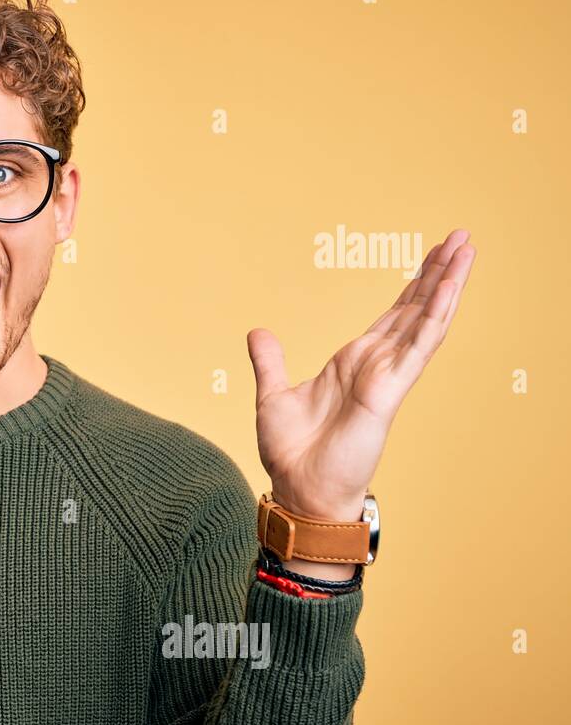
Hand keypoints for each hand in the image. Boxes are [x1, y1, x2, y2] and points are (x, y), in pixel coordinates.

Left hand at [247, 228, 476, 522]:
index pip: (392, 315)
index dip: (413, 285)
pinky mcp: (389, 391)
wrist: (298, 488)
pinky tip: (449, 288)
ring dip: (446, 284)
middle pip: (414, 309)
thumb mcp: (273, 394)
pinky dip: (433, 316)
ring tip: (466, 249)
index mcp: (353, 363)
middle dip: (438, 272)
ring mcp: (387, 376)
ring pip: (424, 321)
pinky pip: (417, 347)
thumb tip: (258, 332)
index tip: (432, 254)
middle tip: (461, 236)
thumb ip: (270, 362)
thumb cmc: (291, 452)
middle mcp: (375, 365)